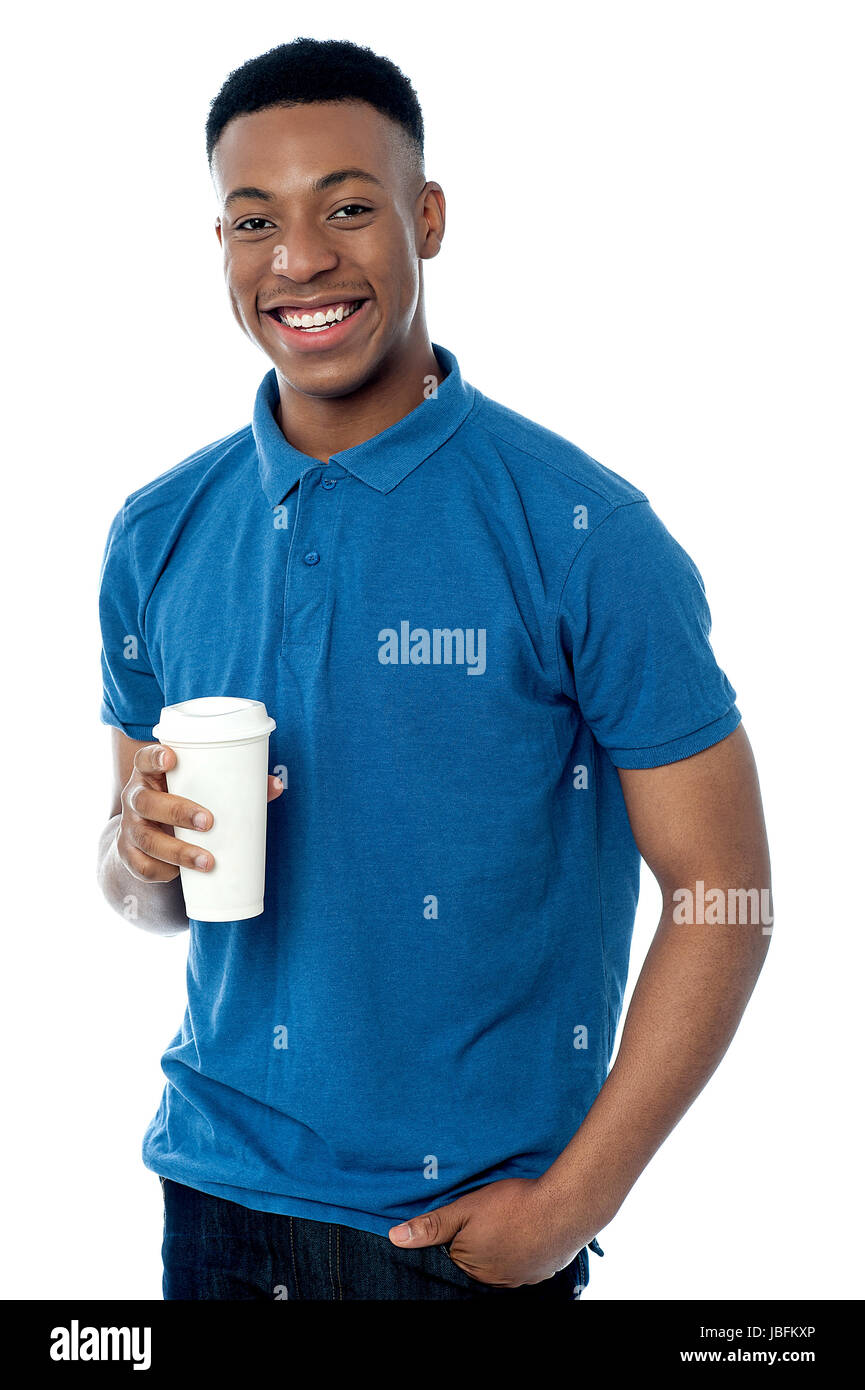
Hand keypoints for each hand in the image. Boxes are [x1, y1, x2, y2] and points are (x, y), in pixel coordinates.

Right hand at [117, 742, 283, 881]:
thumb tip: (276, 785)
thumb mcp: (198, 788)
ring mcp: (128, 827)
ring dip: (178, 851)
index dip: (155, 757)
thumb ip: (236, 785)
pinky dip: (162, 872)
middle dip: (177, 811)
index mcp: (150, 774)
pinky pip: (141, 866)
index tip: (173, 758)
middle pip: (146, 802)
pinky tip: (179, 875)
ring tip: (208, 861)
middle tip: (208, 822)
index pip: (144, 759)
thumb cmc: (181, 799)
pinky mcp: (128, 854)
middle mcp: (134, 797)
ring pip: (146, 839)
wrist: (145, 829)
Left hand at [387, 1176, 591, 1288]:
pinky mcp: (542, 1272)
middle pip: (477, 1259)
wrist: (565, 1207)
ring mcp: (520, 1279)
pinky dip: (523, 1248)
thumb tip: (395, 1238)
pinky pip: (524, 1263)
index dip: (459, 1232)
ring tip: (510, 1220)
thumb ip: (431, 1225)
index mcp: (471, 1266)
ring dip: (502, 1245)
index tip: (471, 1216)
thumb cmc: (513, 1205)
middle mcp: (494, 1280)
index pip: (454, 1252)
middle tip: (493, 1214)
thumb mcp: (465, 1208)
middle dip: (480, 1240)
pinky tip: (528, 1229)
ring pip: (501, 1262)